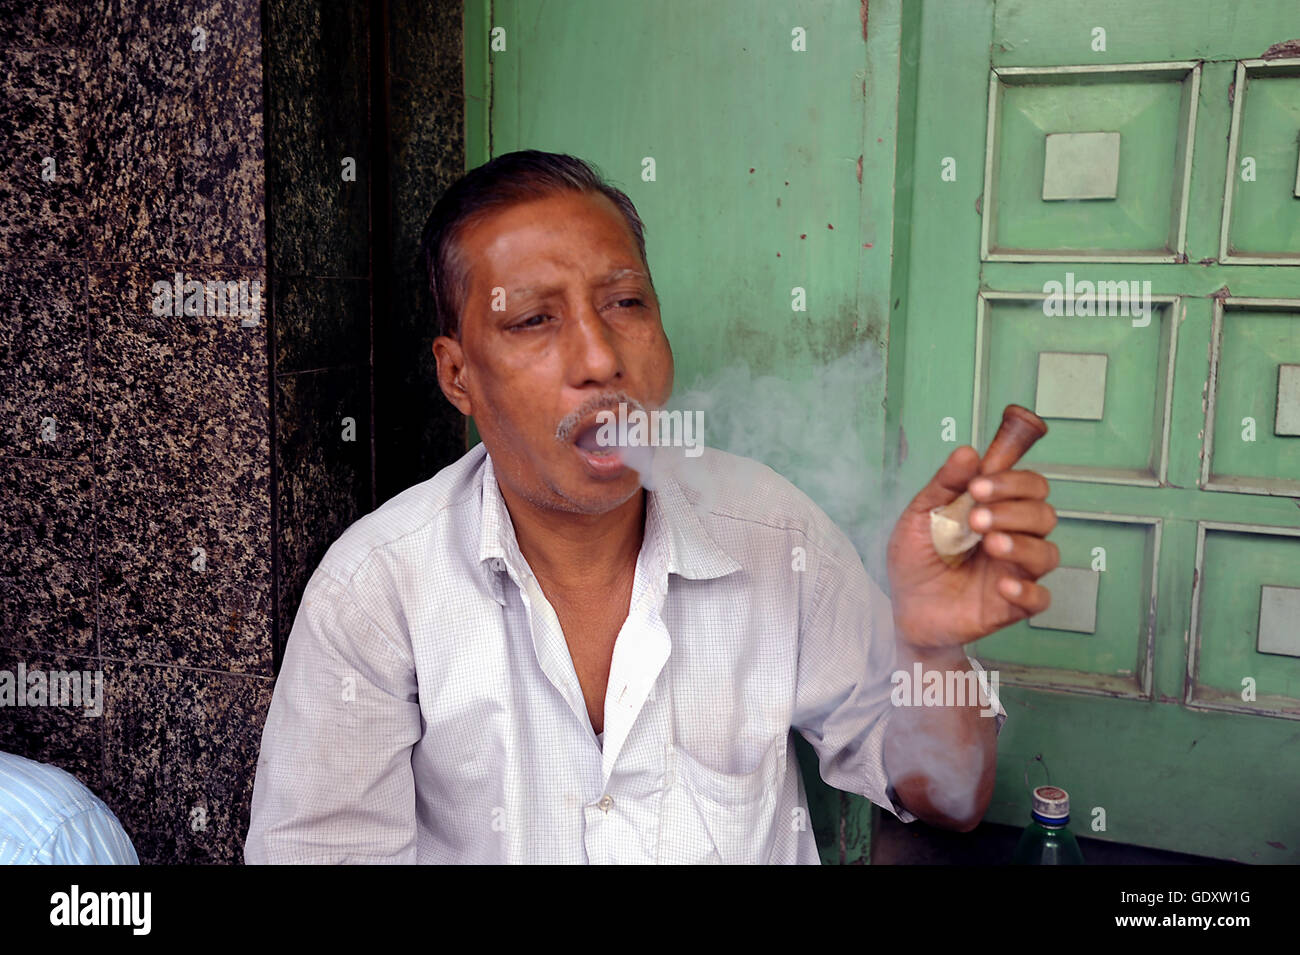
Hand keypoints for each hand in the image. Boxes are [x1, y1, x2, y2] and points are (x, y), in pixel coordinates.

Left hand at [886, 445, 1058, 649]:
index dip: (1011, 480)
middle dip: (1014, 510)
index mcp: (997, 510)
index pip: (1028, 485)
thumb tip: (966, 452)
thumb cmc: (916, 560)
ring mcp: (1015, 572)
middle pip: (1043, 514)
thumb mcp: (920, 517)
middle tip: (976, 518)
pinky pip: (1040, 598)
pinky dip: (1027, 590)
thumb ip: (944, 485)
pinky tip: (1003, 585)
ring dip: (1023, 544)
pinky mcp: (1012, 606)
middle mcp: (1014, 538)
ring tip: (990, 544)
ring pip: (1047, 553)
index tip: (978, 485)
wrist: (905, 610)